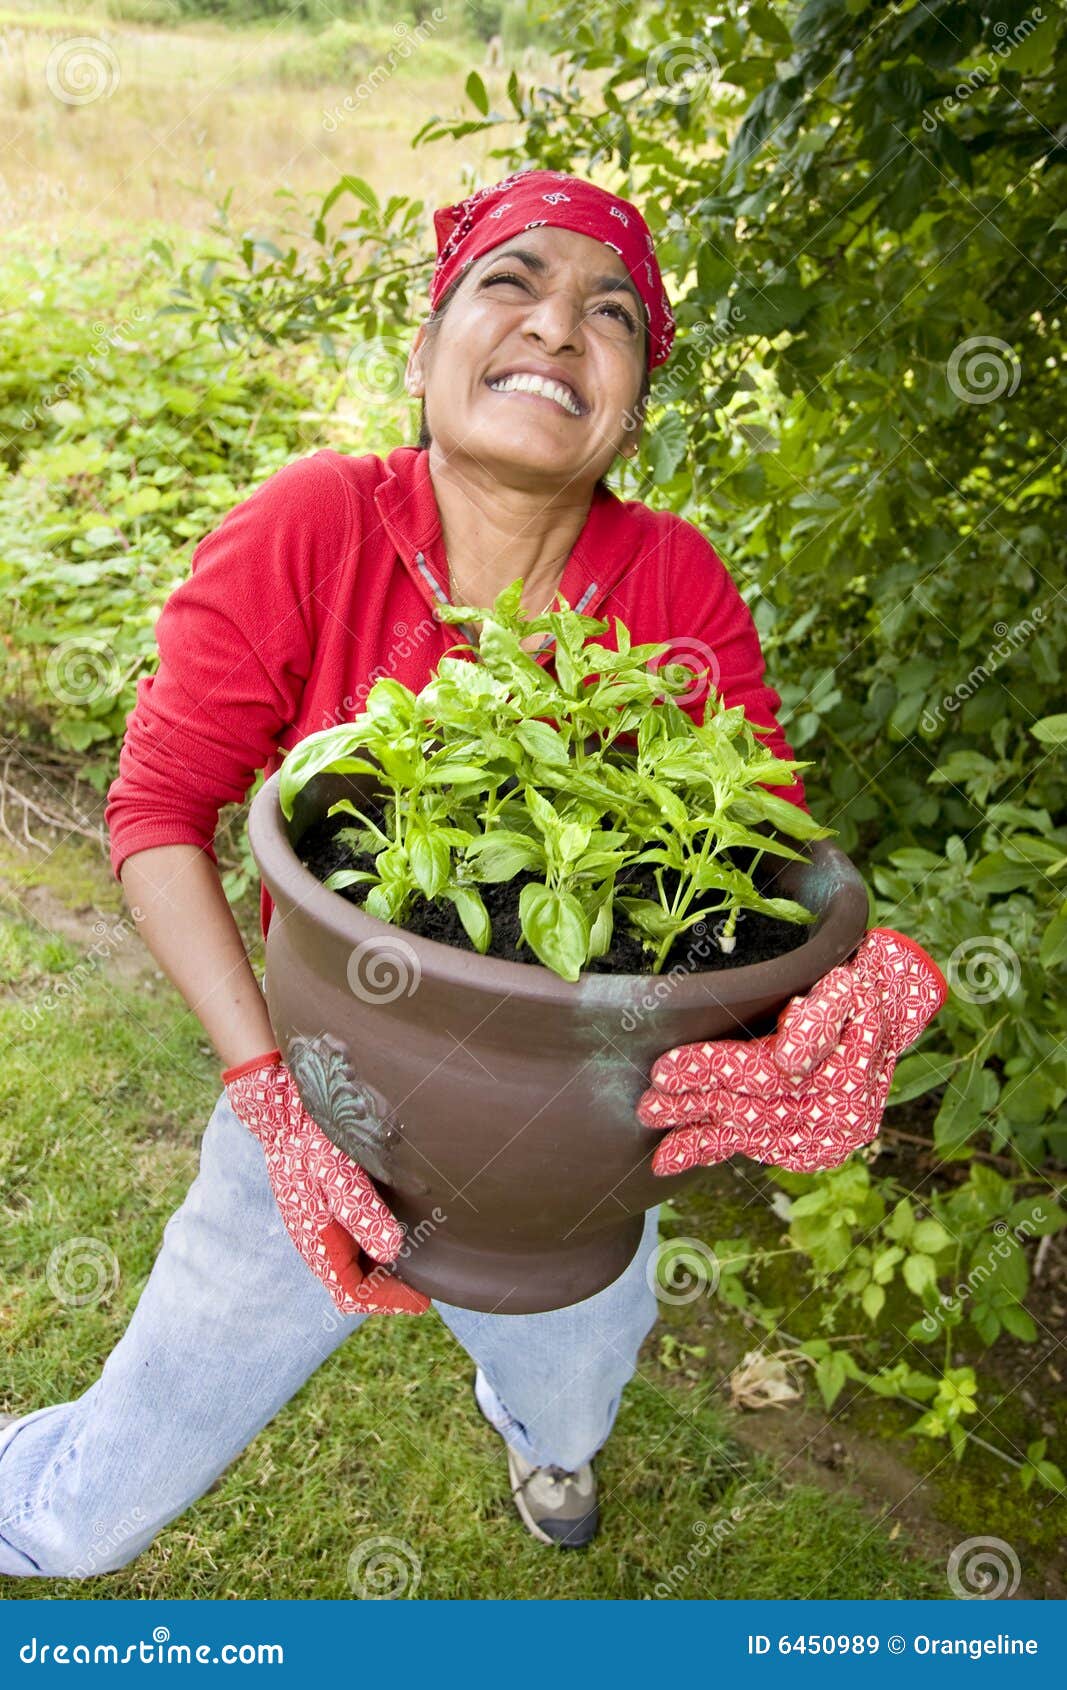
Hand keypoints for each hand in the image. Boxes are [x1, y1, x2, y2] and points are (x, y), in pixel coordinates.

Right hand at [223, 1049, 428, 1315]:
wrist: (281, 1104)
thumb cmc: (311, 1136)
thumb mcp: (340, 1171)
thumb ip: (363, 1212)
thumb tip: (391, 1253)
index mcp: (315, 1239)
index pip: (350, 1292)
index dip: (388, 1301)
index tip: (422, 1301)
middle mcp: (313, 1238)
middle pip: (351, 1283)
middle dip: (386, 1290)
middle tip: (425, 1286)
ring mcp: (315, 1222)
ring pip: (349, 1264)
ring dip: (379, 1271)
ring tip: (415, 1266)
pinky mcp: (319, 1204)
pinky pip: (345, 1241)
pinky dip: (371, 1247)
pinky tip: (393, 1232)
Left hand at [636, 929, 947, 1174]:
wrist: (885, 1015)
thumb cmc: (858, 991)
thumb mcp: (847, 989)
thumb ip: (819, 1019)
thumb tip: (789, 1060)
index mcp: (844, 1077)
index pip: (763, 1074)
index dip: (711, 1070)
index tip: (665, 1068)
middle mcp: (837, 1118)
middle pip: (751, 1110)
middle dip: (693, 1107)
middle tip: (647, 1106)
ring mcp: (825, 1140)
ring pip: (750, 1137)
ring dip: (701, 1138)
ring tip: (658, 1141)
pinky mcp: (813, 1150)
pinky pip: (759, 1150)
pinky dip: (722, 1150)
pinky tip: (688, 1154)